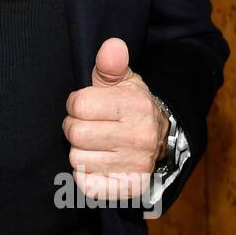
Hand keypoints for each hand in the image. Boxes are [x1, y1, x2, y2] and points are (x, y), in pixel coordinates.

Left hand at [62, 37, 169, 202]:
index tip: (86, 107)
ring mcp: (135, 166)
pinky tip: (99, 164)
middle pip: (75, 134)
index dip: (76, 104)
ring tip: (96, 145)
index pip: (79, 105)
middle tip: (89, 127)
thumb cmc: (131, 107)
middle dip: (75, 128)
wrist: (160, 141)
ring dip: (80, 152)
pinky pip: (85, 184)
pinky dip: (85, 175)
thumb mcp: (123, 81)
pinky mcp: (128, 189)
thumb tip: (112, 45)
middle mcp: (139, 138)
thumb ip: (111, 63)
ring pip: (77, 159)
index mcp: (136, 106)